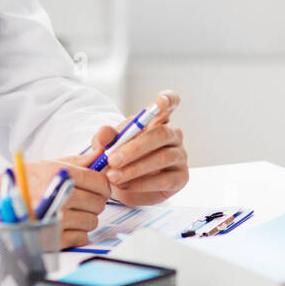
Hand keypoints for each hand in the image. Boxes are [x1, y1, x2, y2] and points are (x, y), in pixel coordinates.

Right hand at [22, 159, 110, 248]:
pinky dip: (77, 234)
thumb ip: (75, 162)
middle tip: (82, 202)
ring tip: (70, 214)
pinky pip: (82, 237)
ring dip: (85, 219)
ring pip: (92, 221)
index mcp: (60, 175)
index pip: (99, 182)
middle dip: (94, 202)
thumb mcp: (45, 165)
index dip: (102, 186)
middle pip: (98, 203)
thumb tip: (99, 155)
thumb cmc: (18, 184)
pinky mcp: (54, 239)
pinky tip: (65, 227)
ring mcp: (57, 219)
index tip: (98, 188)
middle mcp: (60, 196)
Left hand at [82, 90, 187, 206]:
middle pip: (161, 134)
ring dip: (135, 168)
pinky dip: (142, 184)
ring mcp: (180, 156)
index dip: (168, 99)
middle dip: (135, 147)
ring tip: (114, 177)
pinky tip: (126, 185)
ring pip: (163, 158)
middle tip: (112, 160)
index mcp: (157, 120)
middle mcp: (173, 135)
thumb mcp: (106, 146)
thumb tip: (105, 133)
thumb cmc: (118, 158)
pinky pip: (164, 180)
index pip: (170, 102)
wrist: (121, 184)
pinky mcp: (180, 178)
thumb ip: (104, 137)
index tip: (159, 101)